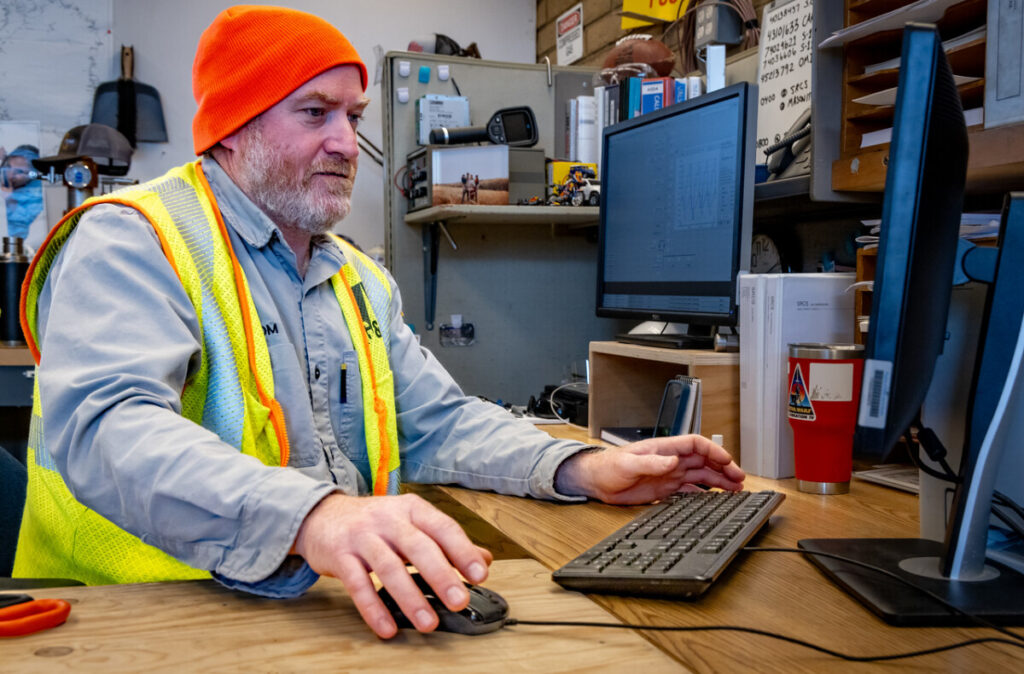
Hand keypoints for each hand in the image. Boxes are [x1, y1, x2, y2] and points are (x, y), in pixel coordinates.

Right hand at [293, 492, 492, 638]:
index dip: (463, 551)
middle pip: (418, 547)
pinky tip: (387, 627)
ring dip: (410, 598)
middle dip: (441, 575)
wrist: (322, 516)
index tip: (480, 574)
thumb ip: (446, 541)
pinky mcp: (340, 556)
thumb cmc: (375, 523)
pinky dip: (373, 609)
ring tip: (427, 622)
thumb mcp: (412, 523)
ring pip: (389, 568)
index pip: (443, 528)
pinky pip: (358, 585)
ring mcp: (362, 537)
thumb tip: (484, 559)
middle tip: (459, 601)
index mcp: (412, 509)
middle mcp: (388, 519)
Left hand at [555, 434, 744, 503]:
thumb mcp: (628, 463)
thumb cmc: (608, 466)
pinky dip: (704, 495)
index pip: (695, 445)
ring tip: (735, 490)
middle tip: (740, 478)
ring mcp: (669, 476)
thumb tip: (674, 461)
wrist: (596, 482)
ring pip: (701, 476)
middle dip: (723, 468)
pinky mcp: (665, 491)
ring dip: (718, 481)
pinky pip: (690, 492)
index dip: (714, 451)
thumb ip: (651, 463)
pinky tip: (715, 501)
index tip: (728, 461)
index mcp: (664, 449)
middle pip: (703, 461)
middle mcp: (670, 461)